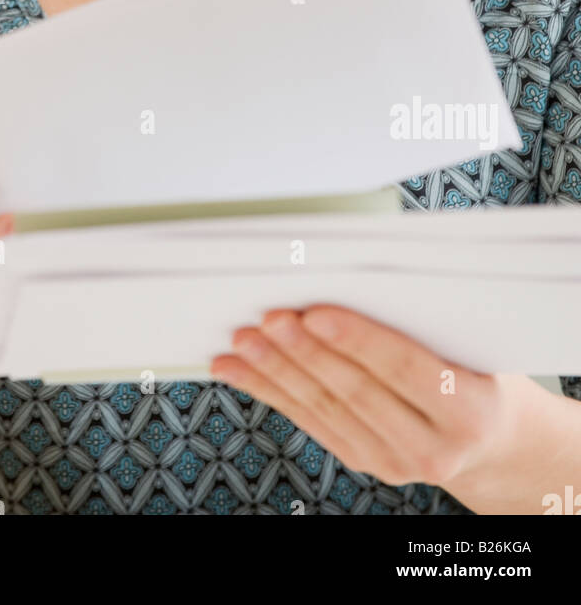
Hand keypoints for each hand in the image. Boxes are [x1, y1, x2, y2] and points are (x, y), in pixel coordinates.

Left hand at [209, 305, 529, 494]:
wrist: (493, 438)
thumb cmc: (476, 367)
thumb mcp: (471, 343)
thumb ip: (424, 318)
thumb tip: (353, 269)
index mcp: (468, 410)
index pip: (404, 369)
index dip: (357, 340)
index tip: (314, 312)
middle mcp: (432, 448)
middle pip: (355, 392)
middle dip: (305, 353)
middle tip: (268, 318)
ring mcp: (394, 462)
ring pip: (324, 410)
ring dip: (276, 373)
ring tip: (243, 340)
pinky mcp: (363, 462)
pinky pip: (309, 421)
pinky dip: (269, 392)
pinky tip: (238, 369)